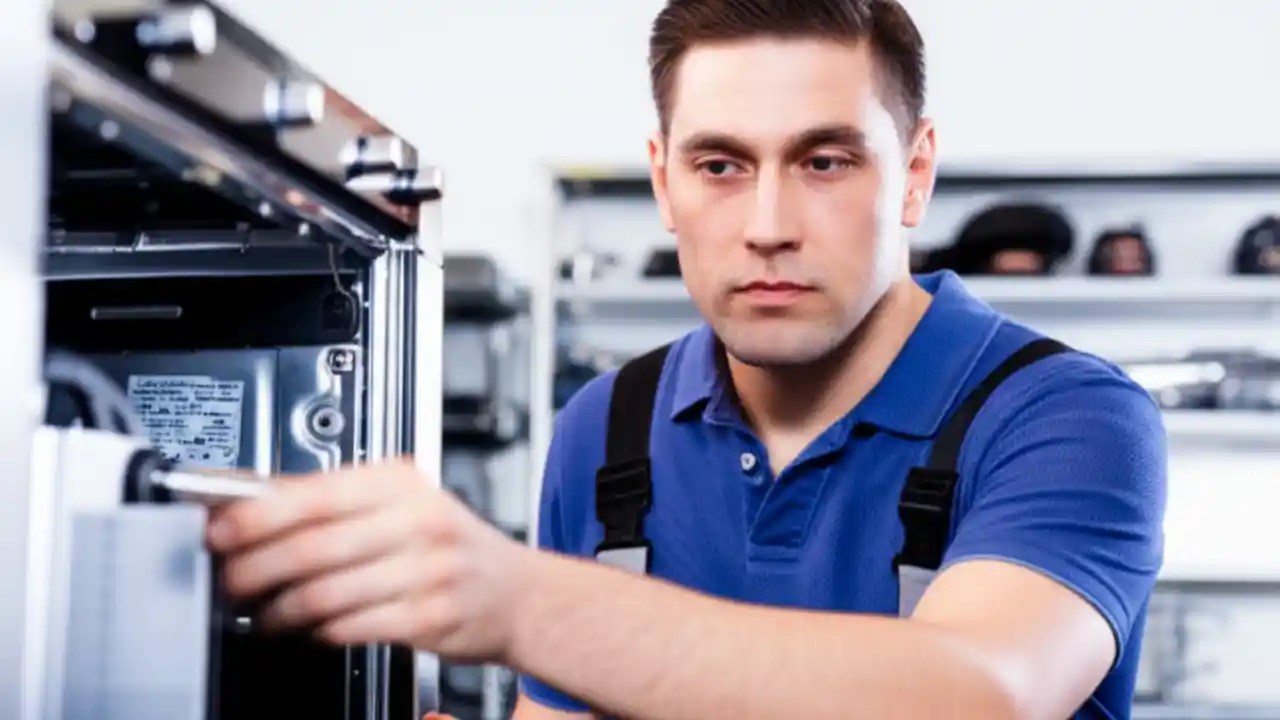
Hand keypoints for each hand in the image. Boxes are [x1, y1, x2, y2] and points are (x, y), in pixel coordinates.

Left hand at [205, 459, 531, 662]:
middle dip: (256, 567)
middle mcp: (417, 520)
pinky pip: (352, 626)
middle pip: (313, 545)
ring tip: (260, 610)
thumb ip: (334, 500)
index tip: (220, 527)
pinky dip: (317, 630)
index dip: (258, 514)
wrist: (517, 593)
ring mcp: (426, 570)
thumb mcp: (402, 503)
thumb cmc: (449, 545)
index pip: (315, 493)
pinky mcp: (429, 617)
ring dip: (280, 607)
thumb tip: (252, 501)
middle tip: (230, 577)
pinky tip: (304, 627)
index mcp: (401, 483)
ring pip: (327, 592)